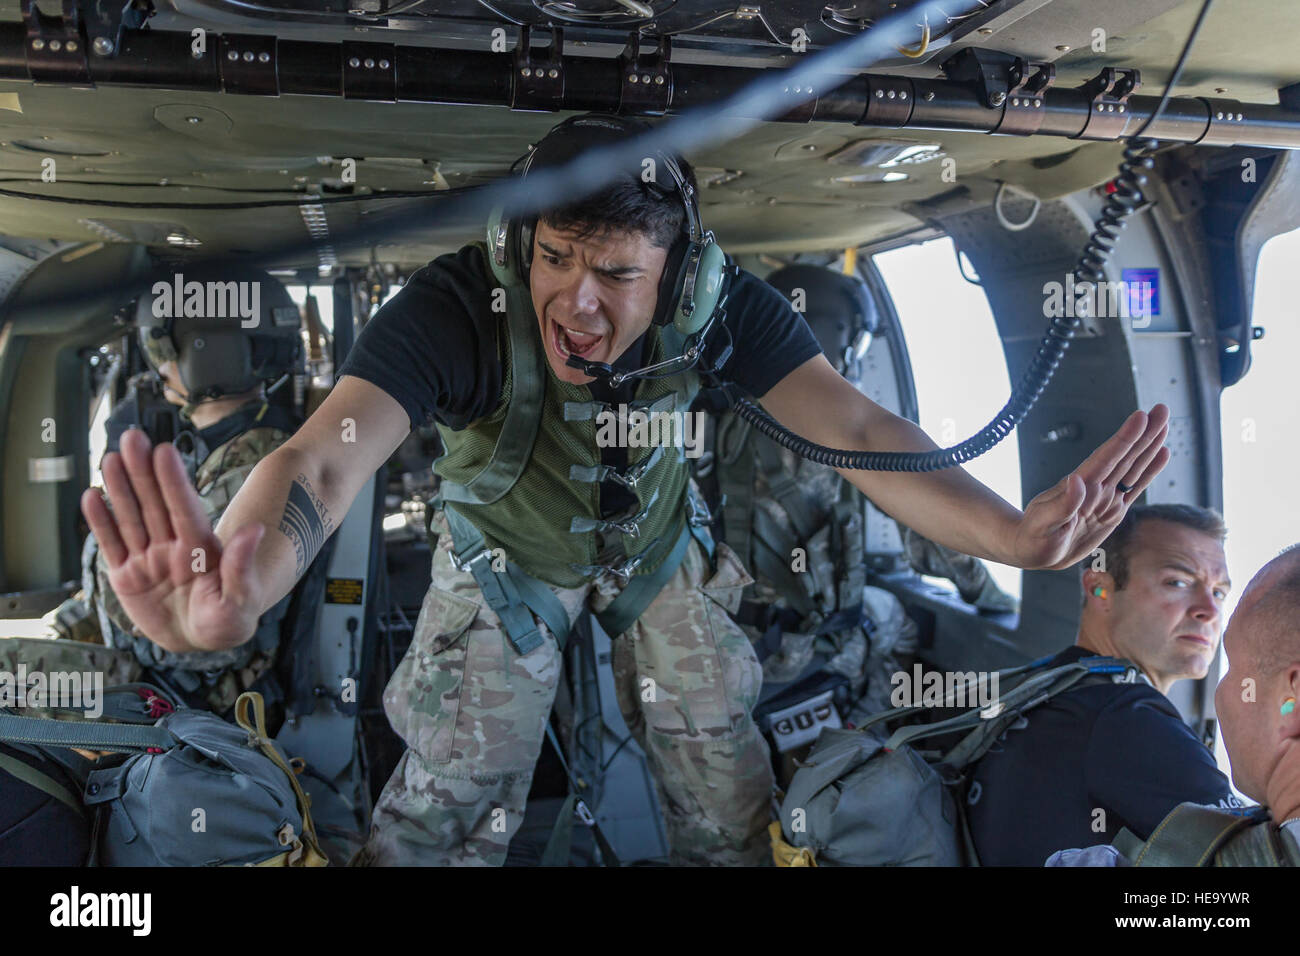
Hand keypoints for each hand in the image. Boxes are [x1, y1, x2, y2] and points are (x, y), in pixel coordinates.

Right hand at [80, 428, 265, 653]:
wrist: (202, 642)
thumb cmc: (227, 620)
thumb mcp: (241, 598)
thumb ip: (242, 565)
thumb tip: (256, 530)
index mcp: (201, 548)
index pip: (184, 508)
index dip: (173, 481)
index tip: (165, 451)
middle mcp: (172, 546)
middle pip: (154, 504)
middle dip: (143, 471)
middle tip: (132, 437)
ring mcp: (148, 558)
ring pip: (130, 518)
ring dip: (120, 488)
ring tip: (110, 458)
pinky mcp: (127, 576)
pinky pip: (111, 546)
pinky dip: (101, 523)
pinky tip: (92, 496)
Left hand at [1010, 404, 1170, 570]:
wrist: (1033, 548)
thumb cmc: (1033, 536)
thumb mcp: (1043, 523)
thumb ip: (1061, 505)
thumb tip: (1076, 481)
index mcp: (1080, 486)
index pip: (1106, 458)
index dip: (1124, 438)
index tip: (1140, 417)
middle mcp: (1095, 487)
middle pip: (1124, 456)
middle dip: (1144, 434)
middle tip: (1162, 409)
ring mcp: (1105, 497)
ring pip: (1133, 467)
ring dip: (1150, 446)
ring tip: (1164, 424)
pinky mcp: (1112, 510)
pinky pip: (1135, 488)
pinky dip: (1150, 470)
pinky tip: (1161, 454)